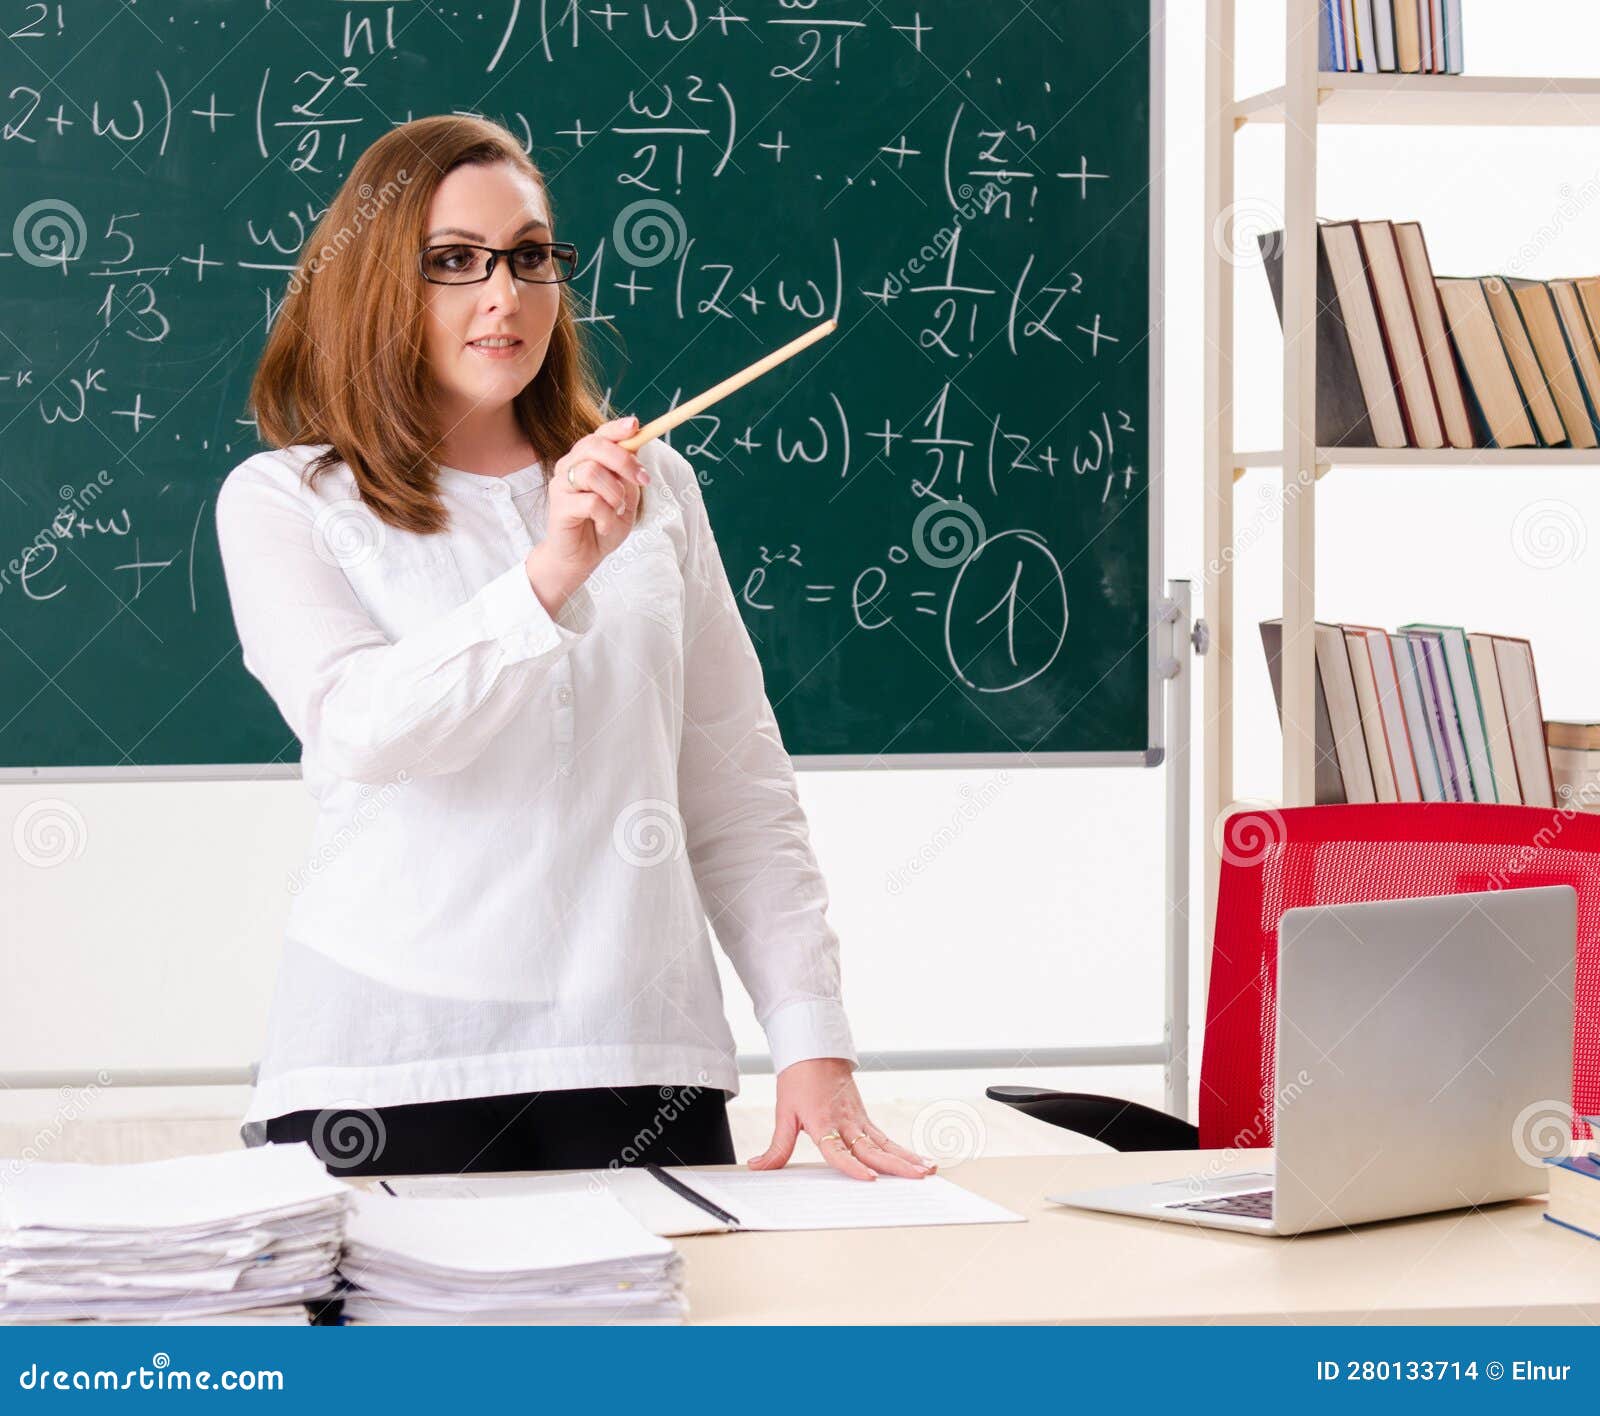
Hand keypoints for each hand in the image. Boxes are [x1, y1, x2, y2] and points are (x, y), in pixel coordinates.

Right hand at [529, 415, 649, 594]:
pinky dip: (606, 516)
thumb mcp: (626, 500)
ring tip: (617, 511)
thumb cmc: (602, 525)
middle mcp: (570, 466)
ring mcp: (561, 485)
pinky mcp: (558, 506)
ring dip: (615, 494)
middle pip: (594, 446)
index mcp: (586, 460)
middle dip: (624, 460)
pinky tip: (605, 526)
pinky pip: (591, 502)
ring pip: (592, 472)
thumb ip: (629, 477)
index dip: (617, 428)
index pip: (599, 435)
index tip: (636, 426)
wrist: (581, 558)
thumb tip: (637, 448)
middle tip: (642, 480)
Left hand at [747, 1057, 936, 1181]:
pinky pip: (884, 1137)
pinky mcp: (864, 1117)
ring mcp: (858, 1119)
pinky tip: (916, 1159)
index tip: (868, 1179)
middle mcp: (845, 1123)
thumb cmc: (798, 1079)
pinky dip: (901, 1149)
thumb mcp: (783, 1113)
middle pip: (872, 1149)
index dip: (852, 1166)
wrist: (814, 1050)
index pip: (838, 1150)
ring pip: (885, 1143)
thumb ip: (777, 1147)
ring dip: (907, 1158)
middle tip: (917, 1178)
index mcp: (823, 1123)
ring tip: (927, 1171)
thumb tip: (757, 1167)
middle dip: (896, 1165)